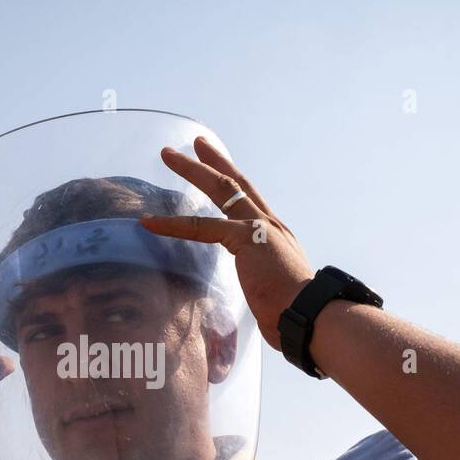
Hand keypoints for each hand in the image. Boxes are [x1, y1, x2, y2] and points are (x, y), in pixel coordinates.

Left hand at [138, 136, 315, 350]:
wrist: (310, 315)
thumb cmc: (293, 314)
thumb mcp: (275, 291)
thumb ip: (261, 285)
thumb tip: (259, 304)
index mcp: (275, 236)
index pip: (251, 200)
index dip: (235, 180)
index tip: (221, 165)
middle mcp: (269, 224)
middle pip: (236, 183)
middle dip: (214, 160)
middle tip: (196, 143)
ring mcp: (258, 228)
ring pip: (220, 189)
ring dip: (191, 170)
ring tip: (167, 155)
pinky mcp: (245, 238)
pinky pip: (201, 227)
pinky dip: (172, 224)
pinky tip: (148, 221)